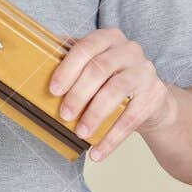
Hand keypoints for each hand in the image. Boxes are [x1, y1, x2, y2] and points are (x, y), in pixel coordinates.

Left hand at [48, 27, 172, 160]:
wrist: (150, 100)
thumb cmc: (111, 82)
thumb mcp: (93, 68)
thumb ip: (71, 63)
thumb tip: (36, 62)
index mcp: (108, 38)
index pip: (86, 47)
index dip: (68, 69)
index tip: (53, 90)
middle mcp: (129, 49)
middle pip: (100, 69)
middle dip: (78, 94)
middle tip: (64, 115)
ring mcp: (145, 71)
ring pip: (116, 90)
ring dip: (95, 115)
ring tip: (80, 134)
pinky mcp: (155, 95)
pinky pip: (132, 117)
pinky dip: (112, 138)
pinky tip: (98, 153)